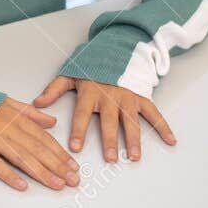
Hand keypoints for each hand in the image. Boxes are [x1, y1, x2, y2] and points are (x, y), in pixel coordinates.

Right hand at [0, 96, 79, 191]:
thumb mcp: (7, 103)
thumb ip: (30, 113)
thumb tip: (51, 121)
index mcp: (17, 118)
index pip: (44, 138)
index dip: (60, 153)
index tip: (73, 166)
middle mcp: (9, 129)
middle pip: (38, 150)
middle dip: (58, 166)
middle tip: (73, 180)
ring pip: (22, 158)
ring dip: (42, 173)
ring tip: (57, 184)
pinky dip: (10, 175)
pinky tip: (23, 186)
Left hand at [33, 76, 175, 161]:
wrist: (116, 49)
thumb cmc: (91, 67)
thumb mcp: (70, 74)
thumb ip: (53, 89)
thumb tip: (37, 103)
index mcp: (90, 92)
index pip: (82, 113)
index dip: (78, 130)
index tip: (75, 148)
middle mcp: (110, 96)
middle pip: (110, 121)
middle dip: (110, 140)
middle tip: (111, 158)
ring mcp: (128, 97)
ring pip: (132, 121)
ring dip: (134, 139)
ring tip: (134, 156)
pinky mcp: (142, 97)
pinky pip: (154, 113)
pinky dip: (163, 127)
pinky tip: (170, 141)